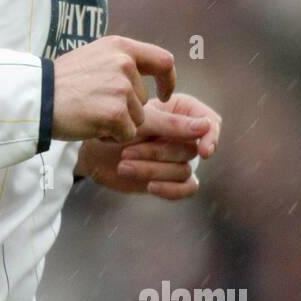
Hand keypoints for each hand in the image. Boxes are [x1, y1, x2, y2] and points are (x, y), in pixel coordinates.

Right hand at [52, 35, 204, 143]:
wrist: (36, 98)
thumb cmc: (60, 82)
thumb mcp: (92, 57)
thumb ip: (118, 62)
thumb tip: (142, 75)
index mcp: (120, 47)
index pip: (163, 61)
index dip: (167, 81)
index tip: (164, 94)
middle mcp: (124, 63)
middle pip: (144, 98)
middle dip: (127, 110)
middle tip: (97, 108)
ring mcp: (121, 88)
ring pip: (137, 118)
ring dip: (119, 124)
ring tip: (91, 115)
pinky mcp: (116, 112)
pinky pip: (127, 133)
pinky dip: (111, 136)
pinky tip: (91, 126)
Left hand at [76, 92, 221, 199]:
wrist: (89, 150)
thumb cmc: (112, 126)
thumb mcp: (139, 122)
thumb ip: (172, 124)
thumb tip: (206, 126)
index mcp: (182, 110)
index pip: (211, 122)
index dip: (211, 137)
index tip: (204, 151)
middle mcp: (184, 134)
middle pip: (191, 149)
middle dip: (159, 153)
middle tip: (127, 151)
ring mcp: (177, 158)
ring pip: (184, 170)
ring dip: (153, 169)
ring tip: (123, 164)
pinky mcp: (170, 178)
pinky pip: (186, 188)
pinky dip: (171, 190)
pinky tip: (150, 187)